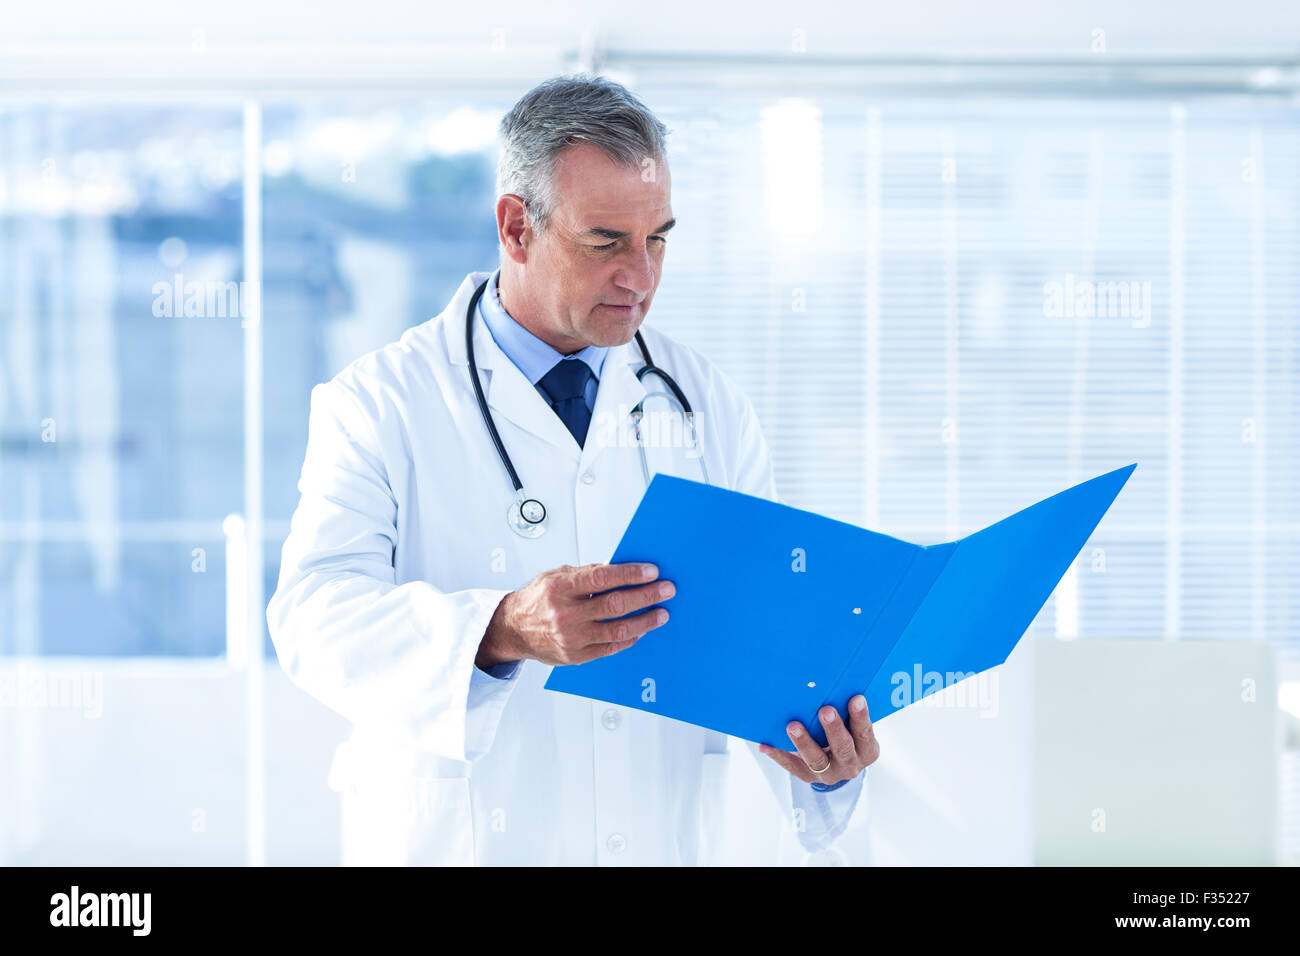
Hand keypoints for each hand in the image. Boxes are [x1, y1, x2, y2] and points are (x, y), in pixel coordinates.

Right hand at [477, 562, 672, 667]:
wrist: (514, 629)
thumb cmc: (537, 599)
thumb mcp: (556, 575)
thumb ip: (587, 574)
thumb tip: (621, 569)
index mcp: (560, 588)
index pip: (602, 578)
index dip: (630, 574)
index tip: (652, 571)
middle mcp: (565, 614)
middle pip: (615, 605)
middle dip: (646, 596)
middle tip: (666, 590)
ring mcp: (571, 638)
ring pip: (618, 630)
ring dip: (645, 621)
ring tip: (661, 613)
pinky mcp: (576, 656)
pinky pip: (611, 648)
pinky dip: (629, 638)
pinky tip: (641, 630)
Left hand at [758, 695, 879, 784]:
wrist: (836, 765)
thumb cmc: (846, 734)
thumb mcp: (853, 727)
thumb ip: (847, 712)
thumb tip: (830, 683)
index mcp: (867, 750)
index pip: (865, 733)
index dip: (861, 717)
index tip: (856, 698)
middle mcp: (850, 765)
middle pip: (843, 748)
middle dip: (834, 729)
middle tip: (826, 710)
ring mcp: (829, 774)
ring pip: (817, 760)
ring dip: (804, 742)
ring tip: (793, 726)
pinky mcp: (808, 777)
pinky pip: (792, 766)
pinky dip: (778, 755)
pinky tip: (766, 745)